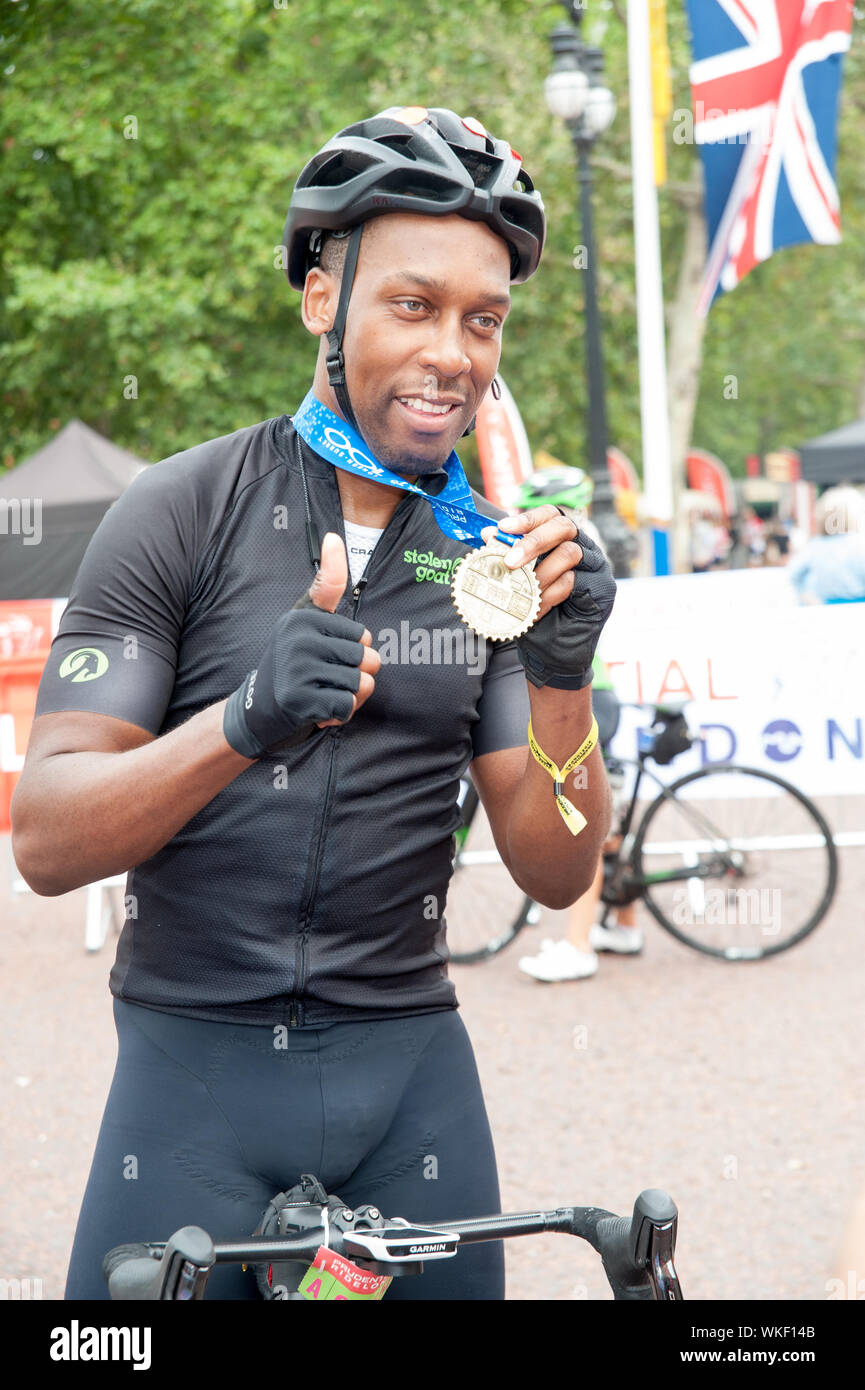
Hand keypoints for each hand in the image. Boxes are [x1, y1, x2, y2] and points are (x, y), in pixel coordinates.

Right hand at [222, 532, 381, 757]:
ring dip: (348, 698)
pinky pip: (347, 707)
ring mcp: (298, 670)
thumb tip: (334, 537)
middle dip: (356, 677)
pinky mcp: (300, 701)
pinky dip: (338, 715)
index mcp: (304, 618)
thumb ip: (326, 585)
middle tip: (325, 680)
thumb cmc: (290, 663)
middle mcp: (298, 640)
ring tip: (322, 694)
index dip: (353, 653)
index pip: (364, 637)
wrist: (255, 710)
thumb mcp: (304, 620)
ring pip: (361, 685)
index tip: (325, 657)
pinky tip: (317, 711)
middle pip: (368, 660)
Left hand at [482, 506, 615, 689]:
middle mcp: (584, 547)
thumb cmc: (534, 613)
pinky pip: (575, 581)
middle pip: (564, 526)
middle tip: (510, 561)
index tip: (503, 528)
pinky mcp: (603, 589)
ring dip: (541, 573)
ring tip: (526, 591)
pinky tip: (537, 609)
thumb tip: (489, 533)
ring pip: (570, 553)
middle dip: (533, 541)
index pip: (551, 515)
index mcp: (563, 540)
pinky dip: (551, 594)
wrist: (550, 653)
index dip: (528, 518)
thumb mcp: (515, 582)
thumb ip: (507, 556)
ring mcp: (597, 567)